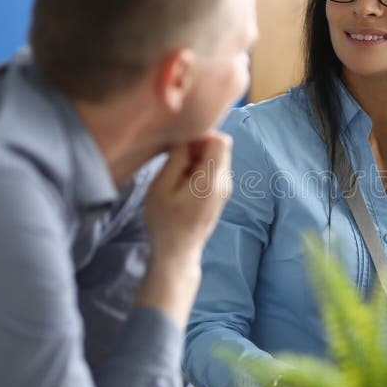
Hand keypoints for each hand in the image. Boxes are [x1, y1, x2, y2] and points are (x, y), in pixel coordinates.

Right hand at [145, 130, 232, 265]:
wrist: (177, 252)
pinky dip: (200, 169)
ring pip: (217, 157)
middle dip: (199, 145)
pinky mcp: (220, 194)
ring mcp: (225, 189)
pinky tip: (183, 183)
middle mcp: (225, 183)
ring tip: (177, 174)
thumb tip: (186, 136)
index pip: (220, 140)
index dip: (201, 135)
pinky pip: (214, 170)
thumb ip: (177, 158)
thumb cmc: (165, 221)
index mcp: (212, 179)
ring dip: (198, 158)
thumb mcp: (162, 186)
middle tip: (176, 160)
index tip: (180, 146)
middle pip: (220, 147)